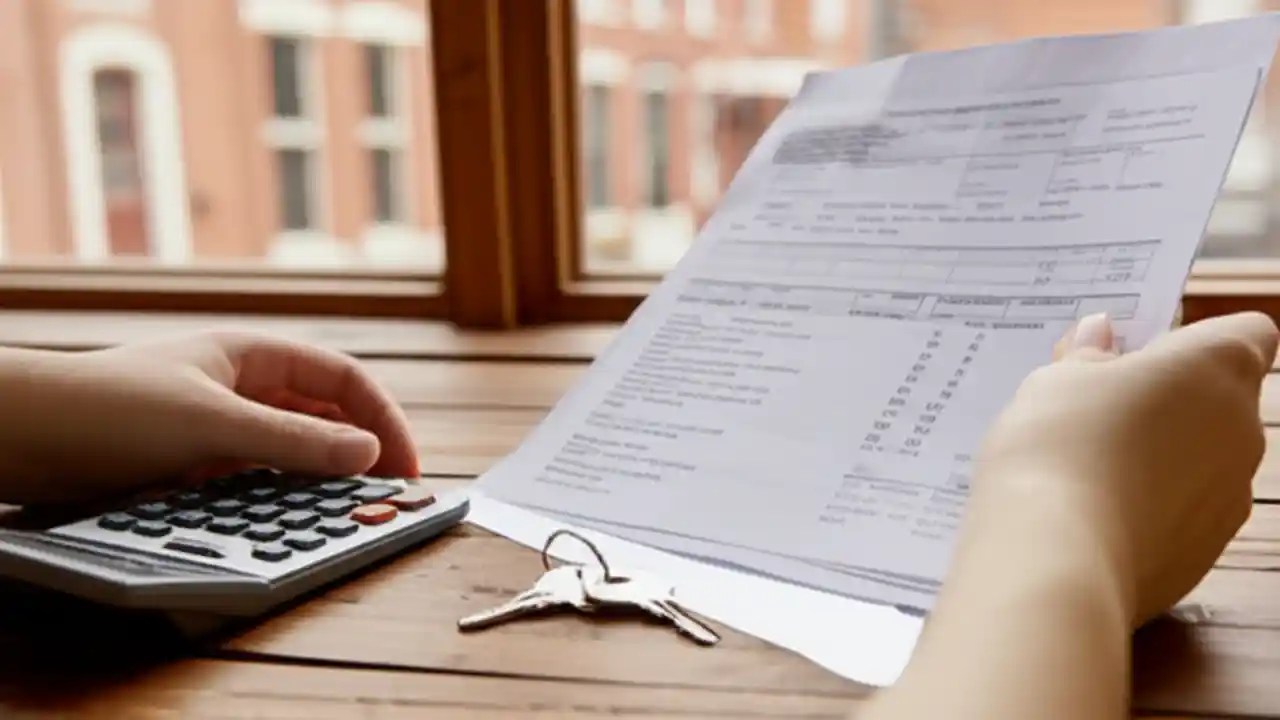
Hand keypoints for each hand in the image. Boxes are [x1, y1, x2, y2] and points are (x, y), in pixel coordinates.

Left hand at [0, 331, 417, 503]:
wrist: (24, 433)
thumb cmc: (110, 407)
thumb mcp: (214, 424)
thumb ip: (294, 442)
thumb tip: (368, 454)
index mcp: (255, 354)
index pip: (344, 379)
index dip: (382, 418)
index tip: (404, 466)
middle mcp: (244, 385)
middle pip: (325, 414)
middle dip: (362, 449)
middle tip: (389, 494)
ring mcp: (220, 424)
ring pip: (295, 448)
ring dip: (325, 475)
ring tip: (352, 508)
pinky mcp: (195, 462)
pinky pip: (260, 476)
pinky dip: (286, 493)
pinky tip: (296, 513)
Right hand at [969, 311, 1277, 624]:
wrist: (1054, 558)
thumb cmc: (1061, 445)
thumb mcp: (1057, 379)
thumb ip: (1090, 356)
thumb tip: (1101, 336)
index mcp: (1218, 368)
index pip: (1244, 332)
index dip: (1194, 337)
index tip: (1139, 352)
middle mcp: (1243, 431)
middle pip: (1218, 399)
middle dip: (1166, 399)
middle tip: (1094, 406)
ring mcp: (1230, 500)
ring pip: (1200, 461)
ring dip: (1157, 456)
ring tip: (1085, 467)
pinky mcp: (1204, 555)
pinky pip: (1180, 515)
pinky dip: (1146, 508)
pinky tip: (1091, 515)